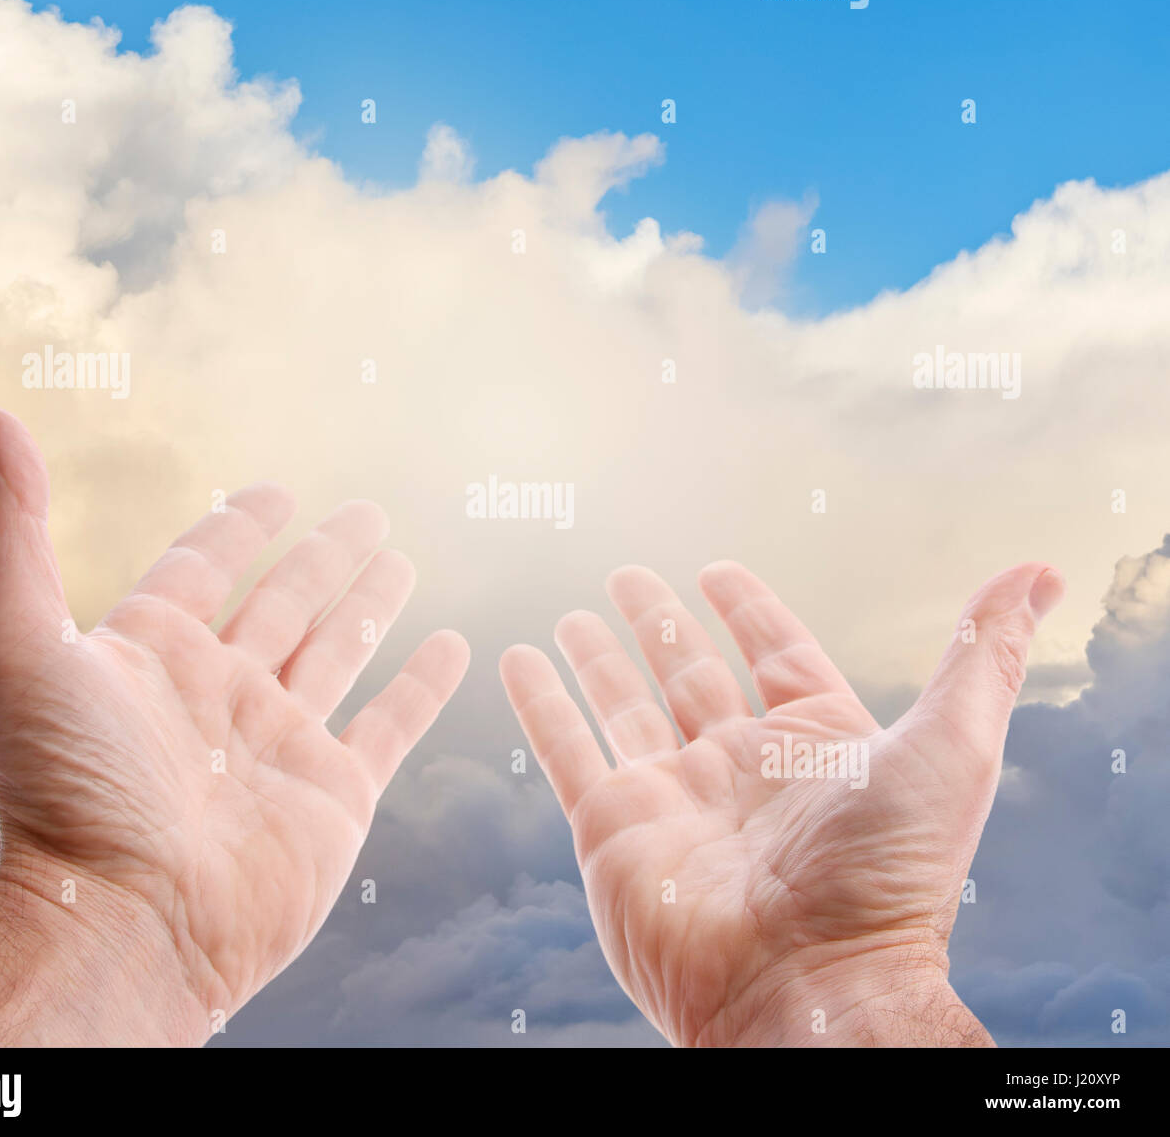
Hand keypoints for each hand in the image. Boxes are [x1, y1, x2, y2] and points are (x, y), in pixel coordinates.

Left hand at [0, 404, 467, 1045]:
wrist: (125, 925)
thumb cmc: (63, 794)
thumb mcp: (22, 644)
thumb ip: (11, 531)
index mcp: (154, 652)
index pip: (206, 566)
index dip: (238, 525)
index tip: (273, 490)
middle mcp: (220, 690)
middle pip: (286, 600)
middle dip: (325, 554)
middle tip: (367, 510)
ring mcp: (281, 741)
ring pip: (339, 651)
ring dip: (371, 604)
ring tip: (401, 558)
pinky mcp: (335, 792)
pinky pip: (392, 725)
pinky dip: (424, 687)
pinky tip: (452, 649)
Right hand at [500, 559, 1062, 1046]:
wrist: (810, 990)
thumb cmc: (889, 880)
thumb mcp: (953, 747)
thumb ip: (982, 654)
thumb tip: (1040, 570)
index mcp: (814, 744)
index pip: (775, 652)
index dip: (749, 610)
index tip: (718, 572)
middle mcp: (739, 766)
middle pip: (688, 672)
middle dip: (659, 623)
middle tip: (628, 576)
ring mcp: (672, 795)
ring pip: (622, 704)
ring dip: (596, 658)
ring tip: (572, 616)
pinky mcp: (611, 827)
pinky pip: (564, 748)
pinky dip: (539, 703)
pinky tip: (519, 659)